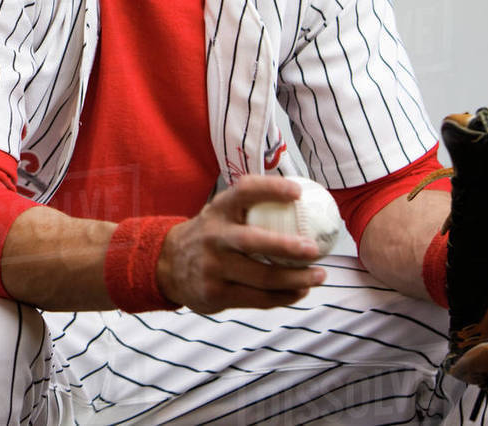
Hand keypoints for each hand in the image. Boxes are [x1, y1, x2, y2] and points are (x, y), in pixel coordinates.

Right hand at [157, 175, 326, 312]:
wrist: (168, 266)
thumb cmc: (209, 235)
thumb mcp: (219, 214)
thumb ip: (249, 208)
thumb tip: (302, 202)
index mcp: (218, 210)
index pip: (245, 191)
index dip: (271, 189)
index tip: (298, 193)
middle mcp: (214, 237)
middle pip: (254, 242)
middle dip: (287, 246)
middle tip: (314, 249)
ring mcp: (214, 267)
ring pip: (262, 278)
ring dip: (296, 279)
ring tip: (319, 276)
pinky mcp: (216, 294)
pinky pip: (257, 298)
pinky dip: (284, 297)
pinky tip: (299, 291)